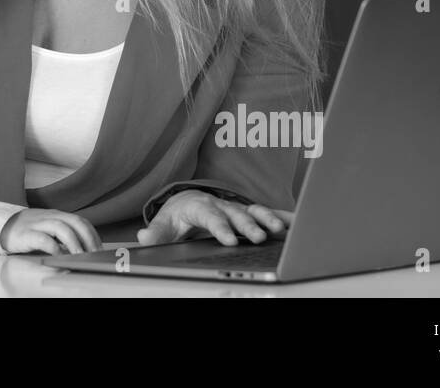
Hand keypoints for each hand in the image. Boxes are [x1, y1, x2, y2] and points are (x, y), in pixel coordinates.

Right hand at [0, 209, 101, 254]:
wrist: (2, 225)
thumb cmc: (29, 230)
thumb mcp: (49, 228)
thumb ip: (64, 234)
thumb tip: (85, 249)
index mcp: (58, 215)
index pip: (81, 221)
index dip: (92, 235)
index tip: (99, 249)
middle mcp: (50, 217)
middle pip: (74, 222)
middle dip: (87, 238)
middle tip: (93, 254)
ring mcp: (38, 224)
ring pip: (61, 228)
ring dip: (74, 243)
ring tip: (80, 256)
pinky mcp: (26, 234)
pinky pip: (43, 239)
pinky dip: (54, 247)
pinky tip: (59, 255)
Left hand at [136, 189, 292, 246]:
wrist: (186, 200)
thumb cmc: (177, 214)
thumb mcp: (164, 224)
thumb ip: (156, 233)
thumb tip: (143, 239)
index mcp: (200, 207)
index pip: (210, 217)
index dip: (220, 228)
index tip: (229, 239)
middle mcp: (220, 204)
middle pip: (236, 214)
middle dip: (247, 225)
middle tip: (258, 237)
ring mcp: (235, 207)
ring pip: (253, 210)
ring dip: (267, 218)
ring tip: (279, 230)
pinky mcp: (246, 211)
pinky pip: (265, 212)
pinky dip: (281, 216)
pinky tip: (296, 222)